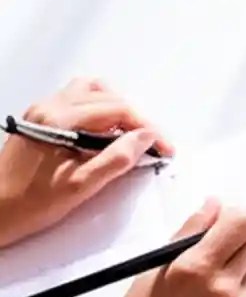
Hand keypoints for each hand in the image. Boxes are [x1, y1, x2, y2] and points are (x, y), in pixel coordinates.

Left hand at [0, 77, 173, 246]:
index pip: (118, 110)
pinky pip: (76, 102)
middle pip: (107, 96)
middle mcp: (50, 107)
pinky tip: (105, 137)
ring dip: (116, 110)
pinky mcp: (40, 120)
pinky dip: (98, 113)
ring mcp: (42, 111)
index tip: (164, 148)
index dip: (148, 128)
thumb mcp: (81, 186)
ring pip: (90, 93)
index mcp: (60, 120)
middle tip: (152, 145)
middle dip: (136, 119)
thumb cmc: (31, 203)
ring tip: (129, 137)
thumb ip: (117, 158)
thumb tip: (145, 138)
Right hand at [95, 198, 245, 296]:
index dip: (238, 215)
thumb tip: (216, 203)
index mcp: (197, 266)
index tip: (228, 218)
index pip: (243, 223)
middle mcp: (225, 286)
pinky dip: (244, 286)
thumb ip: (192, 229)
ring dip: (245, 261)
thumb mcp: (159, 262)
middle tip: (226, 241)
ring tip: (215, 275)